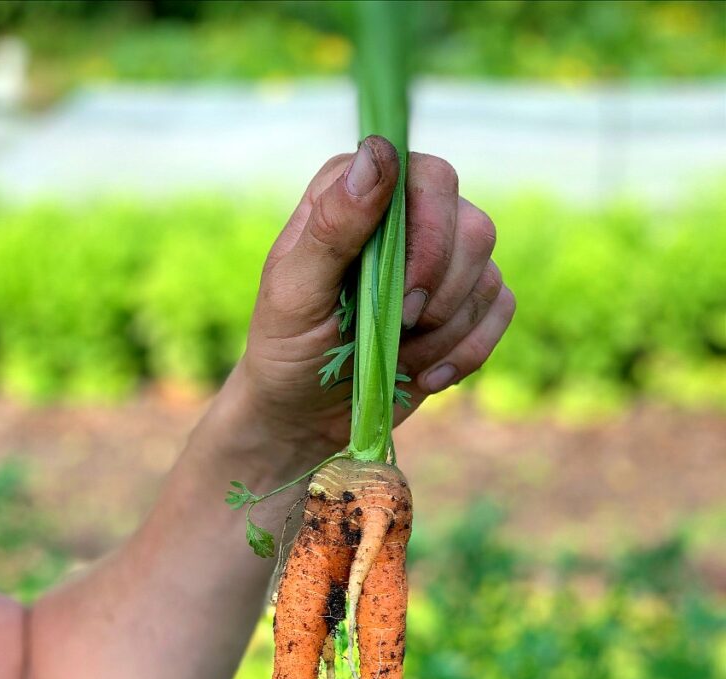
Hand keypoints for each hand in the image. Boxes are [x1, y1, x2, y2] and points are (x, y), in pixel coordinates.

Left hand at [234, 135, 514, 452]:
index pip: (430, 178)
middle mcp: (409, 216)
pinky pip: (501, 311)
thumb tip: (379, 154)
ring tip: (400, 357)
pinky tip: (425, 375)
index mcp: (360, 194)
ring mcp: (443, 260)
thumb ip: (334, 225)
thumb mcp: (295, 292)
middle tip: (397, 326)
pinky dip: (467, 352)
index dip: (428, 237)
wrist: (306, 414)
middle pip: (474, 228)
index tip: (398, 294)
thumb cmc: (288, 347)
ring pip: (489, 275)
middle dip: (439, 292)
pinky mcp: (465, 304)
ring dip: (446, 332)